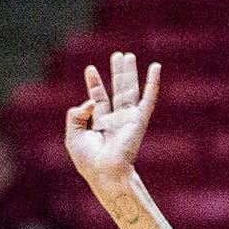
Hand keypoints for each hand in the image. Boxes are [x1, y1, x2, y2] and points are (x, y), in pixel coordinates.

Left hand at [66, 52, 158, 186]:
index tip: (90, 69)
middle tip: (118, 55)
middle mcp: (116, 120)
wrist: (105, 173)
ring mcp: (128, 119)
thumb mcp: (73, 136)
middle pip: (117, 90)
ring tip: (128, 56)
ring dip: (129, 73)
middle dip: (117, 73)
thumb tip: (91, 101)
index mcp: (100, 125)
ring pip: (130, 91)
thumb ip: (76, 115)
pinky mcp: (139, 120)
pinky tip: (155, 68)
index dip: (95, 83)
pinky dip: (153, 83)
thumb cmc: (88, 161)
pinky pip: (148, 99)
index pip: (99, 99)